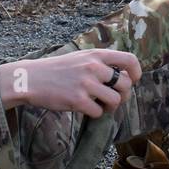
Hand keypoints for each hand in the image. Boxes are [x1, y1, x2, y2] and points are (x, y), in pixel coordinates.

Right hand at [0, 50, 141, 117]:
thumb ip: (100, 64)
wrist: (31, 78)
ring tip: (101, 105)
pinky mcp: (78, 100)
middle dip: (123, 95)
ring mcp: (86, 84)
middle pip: (126, 84)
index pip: (130, 60)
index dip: (136, 73)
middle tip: (112, 98)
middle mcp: (94, 67)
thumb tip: (125, 78)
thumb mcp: (81, 58)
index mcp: (96, 55)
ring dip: (111, 107)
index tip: (132, 80)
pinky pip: (99, 112)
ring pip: (116, 100)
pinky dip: (95, 114)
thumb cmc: (58, 70)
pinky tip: (86, 109)